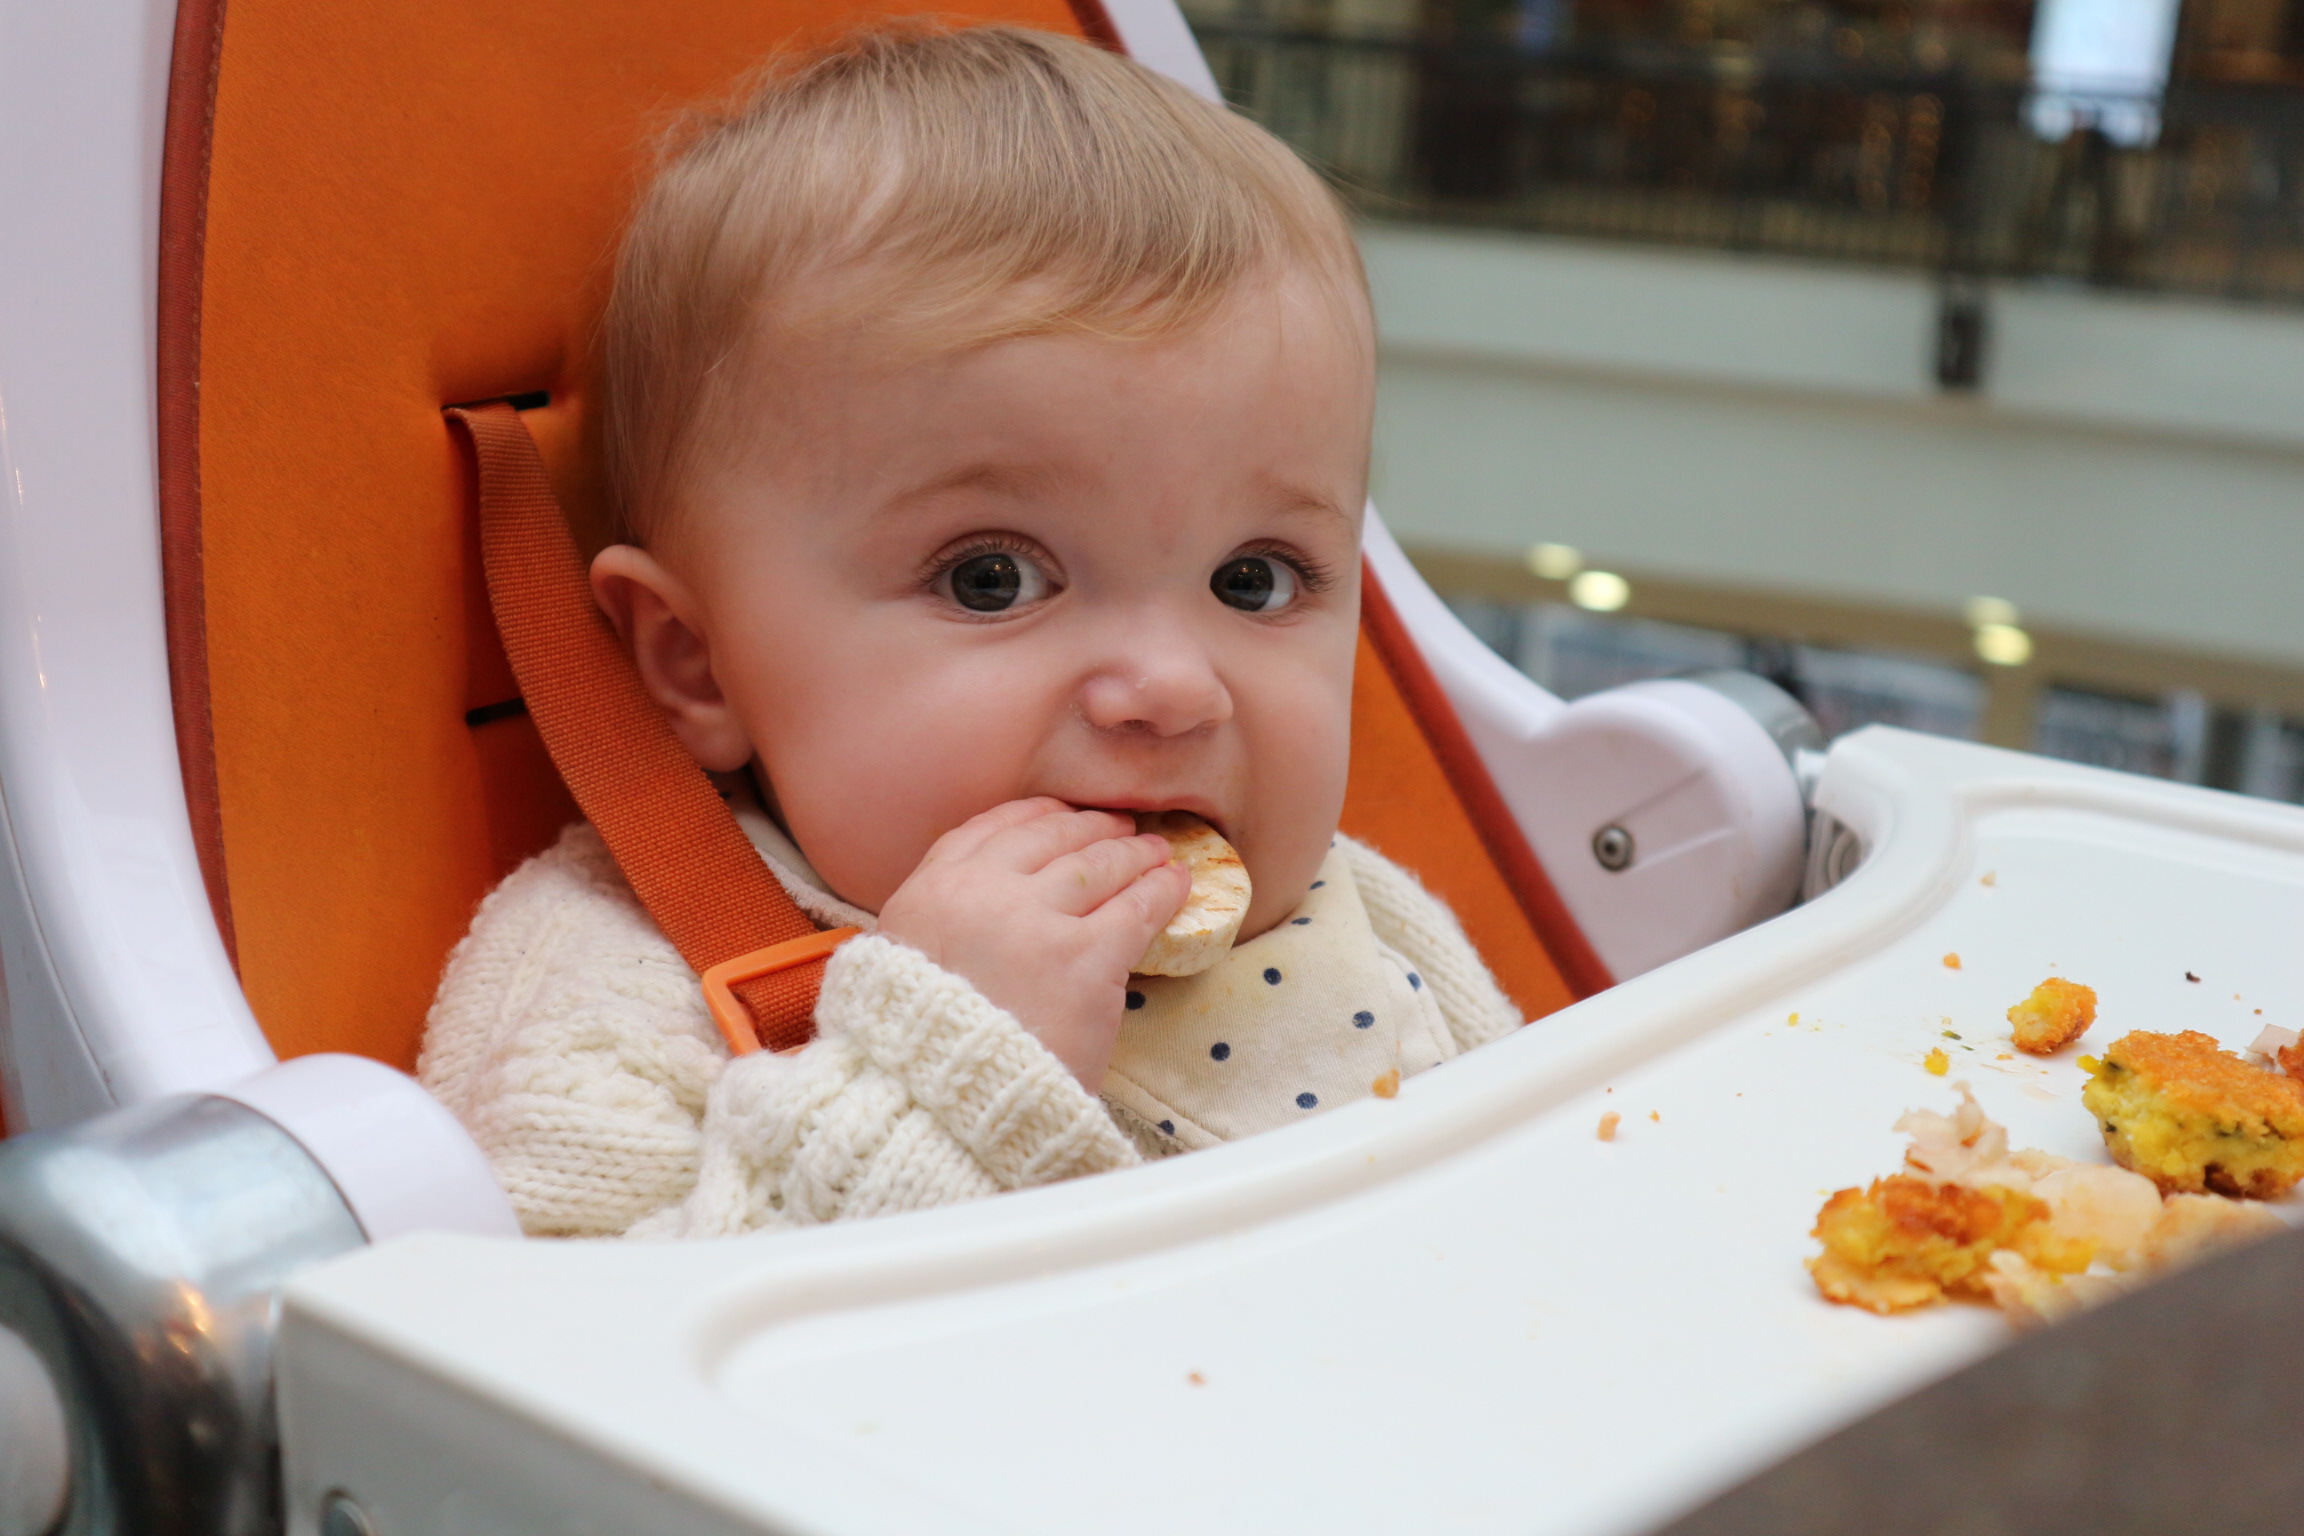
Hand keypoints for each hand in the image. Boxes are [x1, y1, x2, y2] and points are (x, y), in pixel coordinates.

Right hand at [877, 798, 1190, 1087]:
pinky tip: (1177, 884)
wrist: (940, 1110)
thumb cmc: (919, 1054)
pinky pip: (1136, 908)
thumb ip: (933, 926)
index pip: (990, 830)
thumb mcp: (897, 969)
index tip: (1059, 817)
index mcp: (927, 892)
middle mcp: (981, 893)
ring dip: (1132, 852)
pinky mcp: (1085, 960)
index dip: (1035, 818)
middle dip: (1090, 830)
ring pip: (1098, 865)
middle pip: (1050, 840)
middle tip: (1117, 828)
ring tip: (1153, 851)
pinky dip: (1161, 890)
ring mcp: (1037, 922)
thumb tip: (966, 908)